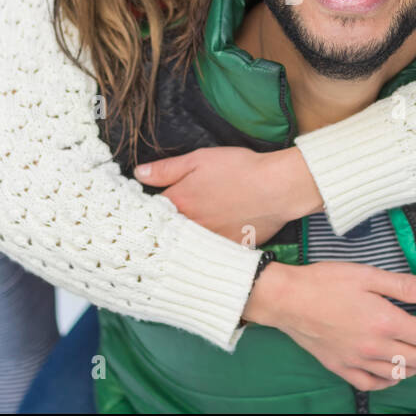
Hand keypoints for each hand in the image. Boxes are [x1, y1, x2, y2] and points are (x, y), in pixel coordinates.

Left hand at [136, 147, 321, 244]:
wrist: (276, 188)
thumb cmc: (238, 169)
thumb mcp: (198, 159)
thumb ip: (166, 169)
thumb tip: (138, 174)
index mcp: (178, 203)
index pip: (149, 211)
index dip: (145, 209)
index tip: (142, 210)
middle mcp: (189, 227)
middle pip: (164, 233)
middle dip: (159, 230)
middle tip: (155, 229)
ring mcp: (208, 242)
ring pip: (184, 246)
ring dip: (179, 242)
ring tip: (178, 238)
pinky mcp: (227, 251)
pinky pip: (207, 255)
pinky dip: (202, 251)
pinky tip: (205, 245)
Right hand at [242, 261, 415, 390]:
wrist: (286, 300)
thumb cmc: (325, 282)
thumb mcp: (366, 274)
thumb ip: (402, 285)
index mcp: (384, 322)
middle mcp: (374, 347)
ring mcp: (357, 361)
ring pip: (399, 375)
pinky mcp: (341, 367)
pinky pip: (372, 383)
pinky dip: (390, 381)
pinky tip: (395, 374)